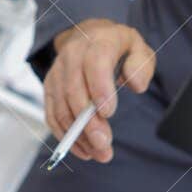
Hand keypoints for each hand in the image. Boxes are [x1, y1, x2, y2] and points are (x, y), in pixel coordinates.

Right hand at [44, 18, 155, 163]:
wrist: (89, 37)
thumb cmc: (118, 48)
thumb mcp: (139, 49)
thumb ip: (141, 65)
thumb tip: (136, 84)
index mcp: (98, 41)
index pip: (95, 62)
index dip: (99, 87)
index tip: (109, 113)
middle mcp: (73, 54)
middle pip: (74, 90)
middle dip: (88, 122)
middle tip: (104, 144)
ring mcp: (58, 71)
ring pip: (62, 107)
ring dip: (78, 134)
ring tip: (99, 153)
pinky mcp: (50, 87)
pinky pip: (52, 114)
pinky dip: (65, 135)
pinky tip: (83, 150)